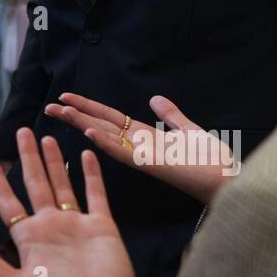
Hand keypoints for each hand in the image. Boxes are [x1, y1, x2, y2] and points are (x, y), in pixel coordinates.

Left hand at [0, 129, 141, 276]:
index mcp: (29, 237)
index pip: (8, 201)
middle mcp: (50, 225)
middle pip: (35, 183)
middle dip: (28, 157)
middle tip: (22, 132)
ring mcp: (76, 223)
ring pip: (62, 184)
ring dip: (55, 161)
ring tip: (47, 138)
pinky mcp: (100, 224)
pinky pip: (95, 193)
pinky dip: (91, 174)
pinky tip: (85, 154)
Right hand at [45, 93, 234, 204]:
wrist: (227, 179)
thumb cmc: (211, 160)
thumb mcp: (189, 130)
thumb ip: (171, 115)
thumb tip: (154, 98)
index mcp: (144, 136)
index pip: (109, 118)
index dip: (88, 107)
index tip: (66, 97)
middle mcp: (137, 145)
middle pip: (100, 125)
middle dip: (75, 115)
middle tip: (49, 105)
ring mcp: (141, 156)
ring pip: (105, 138)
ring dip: (82, 124)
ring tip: (60, 112)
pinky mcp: (150, 165)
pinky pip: (123, 154)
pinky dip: (106, 144)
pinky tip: (89, 133)